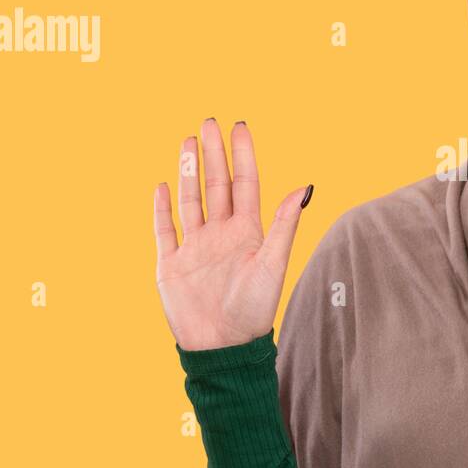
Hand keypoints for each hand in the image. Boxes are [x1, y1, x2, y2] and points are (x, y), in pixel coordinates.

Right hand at [153, 118, 312, 350]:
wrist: (222, 346)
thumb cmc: (253, 310)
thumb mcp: (273, 264)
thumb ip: (285, 225)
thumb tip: (305, 187)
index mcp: (248, 232)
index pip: (245, 184)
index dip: (242, 155)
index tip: (239, 126)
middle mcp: (221, 234)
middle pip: (216, 185)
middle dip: (213, 153)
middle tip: (207, 121)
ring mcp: (195, 247)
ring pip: (191, 200)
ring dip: (188, 172)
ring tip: (187, 142)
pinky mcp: (171, 263)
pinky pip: (165, 229)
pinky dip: (162, 208)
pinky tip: (162, 185)